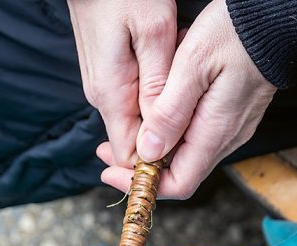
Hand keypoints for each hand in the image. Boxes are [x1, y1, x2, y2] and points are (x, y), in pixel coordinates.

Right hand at [69, 0, 176, 166]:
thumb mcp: (153, 32)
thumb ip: (157, 87)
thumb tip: (158, 139)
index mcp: (111, 94)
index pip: (131, 155)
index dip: (158, 163)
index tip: (187, 152)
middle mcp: (101, 97)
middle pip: (135, 140)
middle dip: (167, 135)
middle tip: (195, 108)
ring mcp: (102, 86)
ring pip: (136, 120)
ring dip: (163, 111)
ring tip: (183, 82)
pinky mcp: (107, 75)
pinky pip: (133, 100)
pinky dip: (156, 94)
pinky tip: (170, 72)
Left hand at [98, 0, 276, 198]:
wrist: (276, 17)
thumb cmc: (236, 34)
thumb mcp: (193, 65)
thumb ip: (170, 112)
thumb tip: (147, 152)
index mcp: (215, 132)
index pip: (178, 183)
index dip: (141, 185)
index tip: (111, 172)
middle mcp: (226, 137)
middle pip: (178, 171)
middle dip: (140, 166)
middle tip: (108, 150)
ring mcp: (231, 127)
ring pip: (185, 152)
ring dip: (154, 145)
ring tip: (128, 126)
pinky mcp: (232, 113)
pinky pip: (197, 132)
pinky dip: (170, 127)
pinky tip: (156, 105)